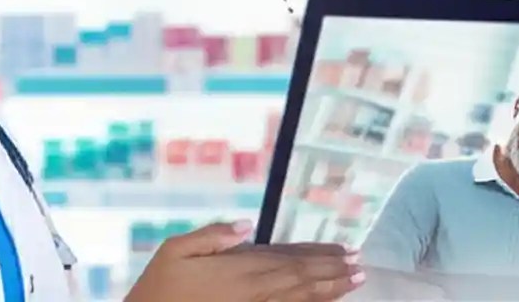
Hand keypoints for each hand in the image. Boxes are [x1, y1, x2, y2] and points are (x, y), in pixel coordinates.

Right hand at [125, 221, 364, 301]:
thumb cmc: (157, 287)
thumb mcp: (174, 249)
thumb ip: (212, 234)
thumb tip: (246, 225)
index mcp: (238, 270)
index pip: (290, 261)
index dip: (322, 257)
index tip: (348, 251)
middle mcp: (251, 292)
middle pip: (302, 282)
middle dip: (334, 273)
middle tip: (362, 266)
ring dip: (329, 292)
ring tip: (354, 282)